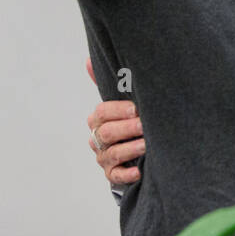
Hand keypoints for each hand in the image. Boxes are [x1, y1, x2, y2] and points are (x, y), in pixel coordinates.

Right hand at [85, 58, 144, 185]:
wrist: (134, 147)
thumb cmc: (128, 119)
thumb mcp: (120, 100)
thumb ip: (108, 82)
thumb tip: (88, 60)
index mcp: (98, 118)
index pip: (102, 112)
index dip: (119, 110)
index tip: (137, 109)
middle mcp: (97, 138)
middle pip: (107, 132)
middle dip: (127, 128)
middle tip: (145, 125)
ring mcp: (103, 157)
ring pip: (112, 153)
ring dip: (130, 149)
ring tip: (146, 144)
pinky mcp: (112, 173)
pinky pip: (116, 176)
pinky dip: (126, 174)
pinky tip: (138, 170)